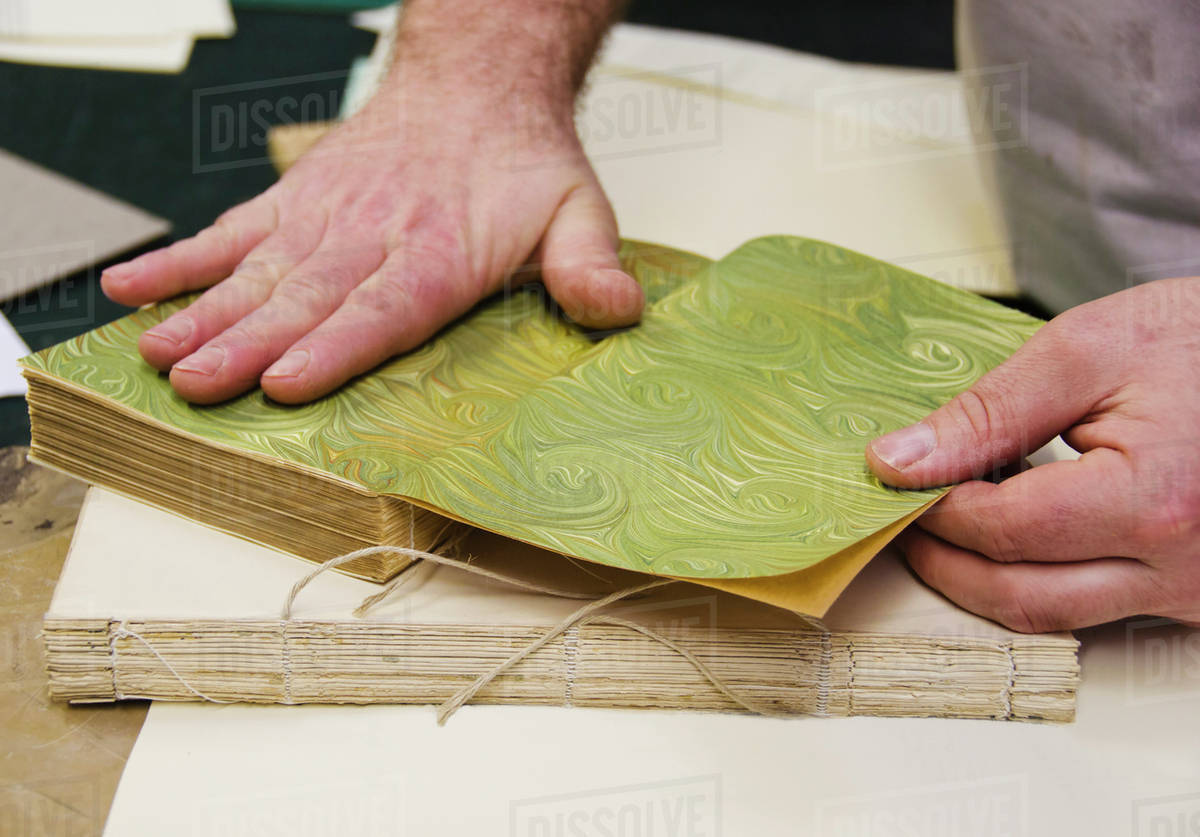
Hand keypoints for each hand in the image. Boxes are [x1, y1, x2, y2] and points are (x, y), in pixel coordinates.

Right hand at [100, 78, 640, 403]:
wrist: (477, 81)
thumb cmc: (524, 162)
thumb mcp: (578, 209)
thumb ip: (589, 265)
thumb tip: (618, 311)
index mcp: (442, 250)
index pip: (384, 306)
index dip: (337, 344)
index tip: (290, 380)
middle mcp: (374, 235)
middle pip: (306, 296)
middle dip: (249, 345)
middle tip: (198, 386)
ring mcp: (325, 217)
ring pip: (258, 269)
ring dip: (204, 313)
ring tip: (156, 353)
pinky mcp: (296, 201)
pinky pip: (230, 229)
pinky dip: (179, 259)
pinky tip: (130, 287)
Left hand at [866, 278, 1199, 631]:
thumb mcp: (1090, 349)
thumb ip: (988, 412)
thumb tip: (900, 460)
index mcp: (1153, 501)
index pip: (1004, 532)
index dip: (935, 510)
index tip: (899, 481)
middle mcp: (1180, 567)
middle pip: (1021, 597)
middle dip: (946, 562)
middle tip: (905, 519)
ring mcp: (1193, 589)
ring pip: (1056, 617)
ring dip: (987, 579)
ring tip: (953, 522)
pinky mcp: (1197, 592)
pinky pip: (1098, 606)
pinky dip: (1041, 576)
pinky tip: (1018, 528)